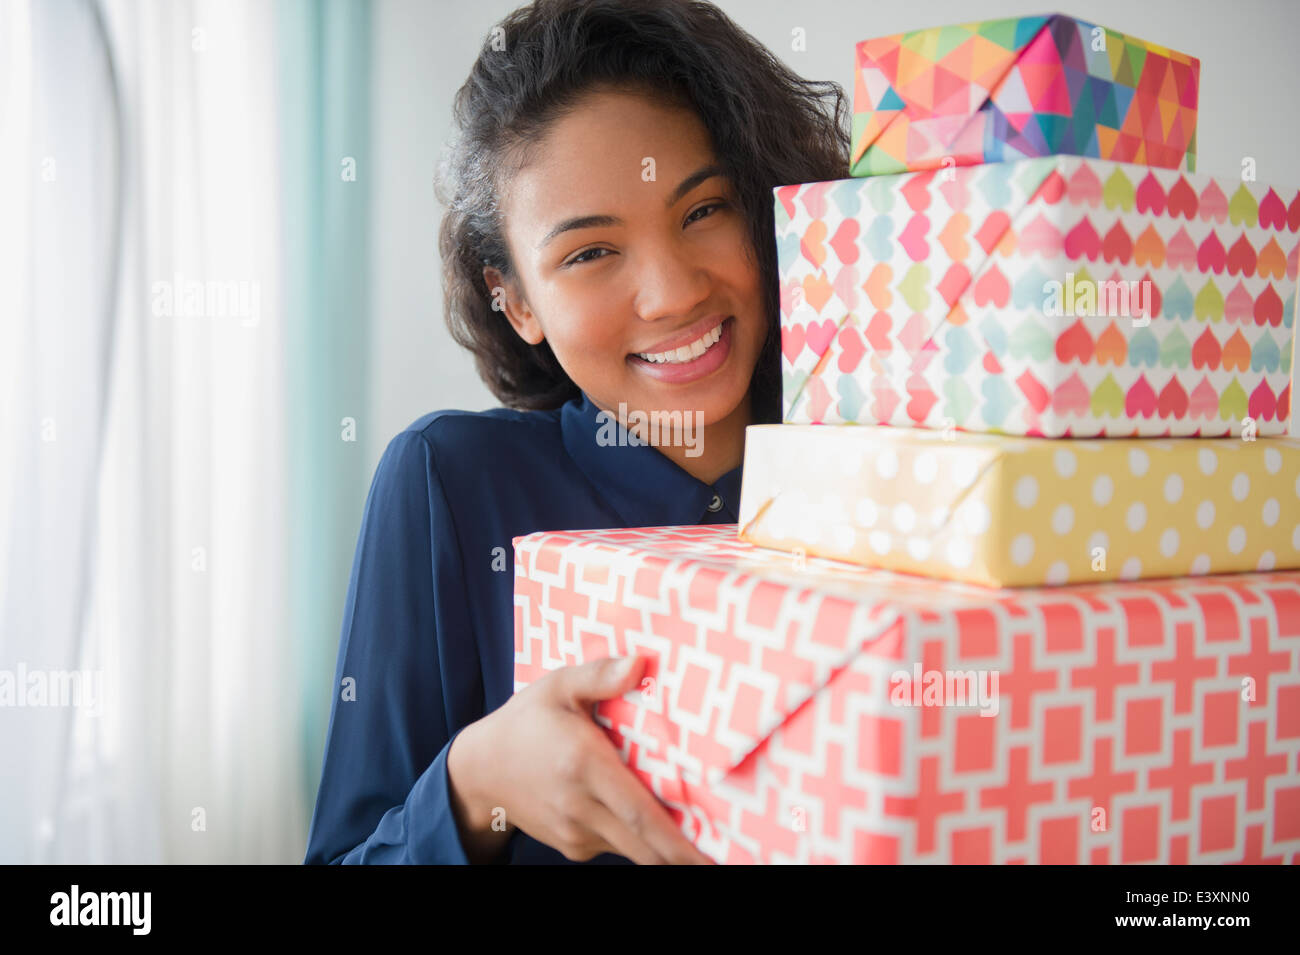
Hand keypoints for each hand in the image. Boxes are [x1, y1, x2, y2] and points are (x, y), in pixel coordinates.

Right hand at [448, 654, 713, 863]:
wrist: (481, 770)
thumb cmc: (526, 721)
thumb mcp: (557, 686)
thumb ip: (599, 674)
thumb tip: (640, 663)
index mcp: (582, 764)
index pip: (640, 812)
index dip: (678, 840)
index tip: (711, 853)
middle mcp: (579, 805)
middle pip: (644, 844)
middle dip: (685, 855)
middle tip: (724, 856)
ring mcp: (575, 831)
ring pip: (633, 847)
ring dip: (664, 846)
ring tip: (702, 842)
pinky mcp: (573, 845)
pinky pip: (616, 844)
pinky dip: (638, 838)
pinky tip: (654, 823)